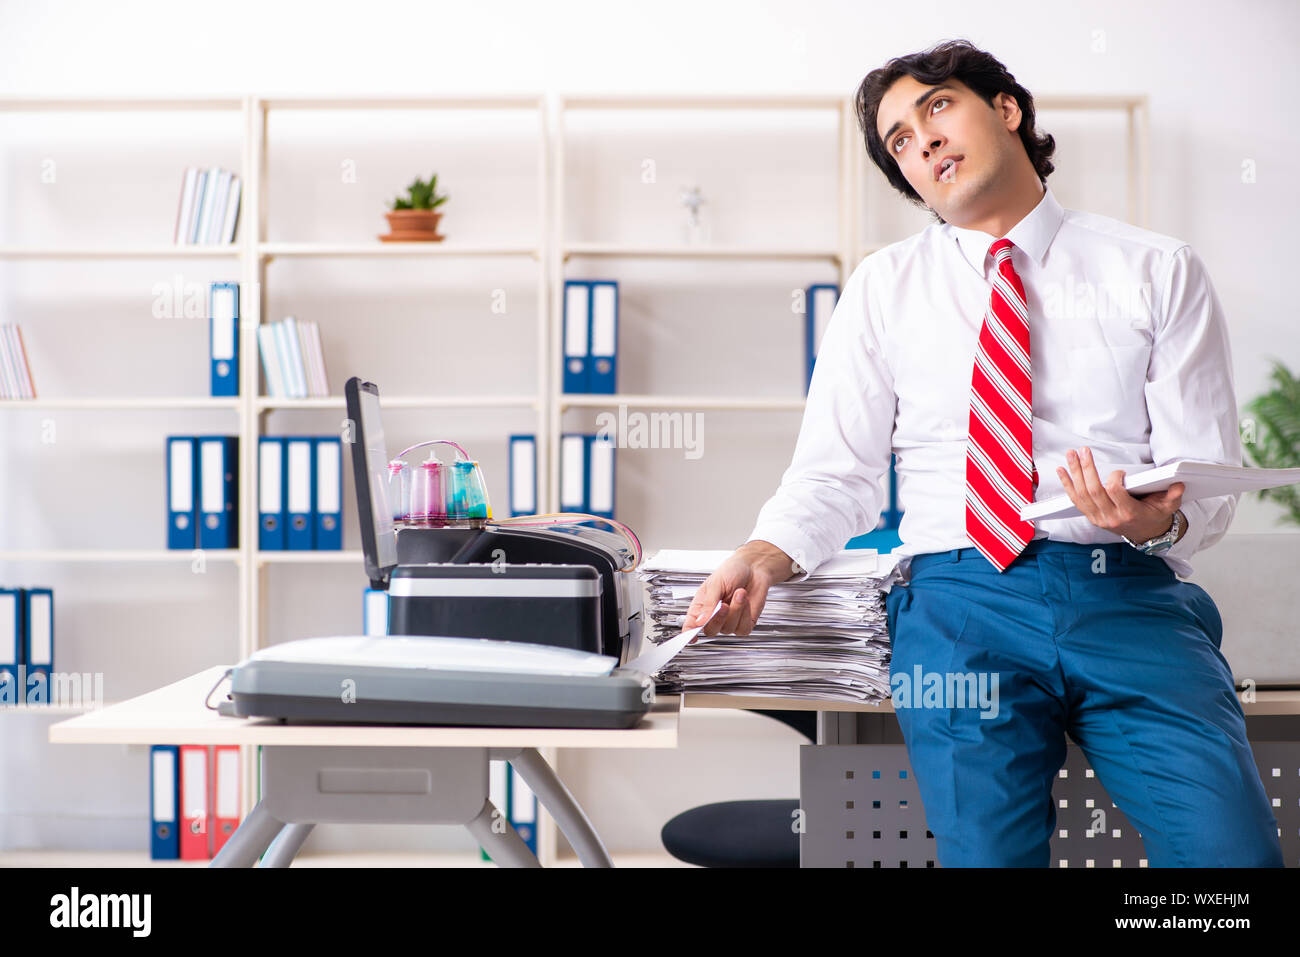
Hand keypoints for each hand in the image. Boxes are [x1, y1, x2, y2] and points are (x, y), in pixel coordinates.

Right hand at [682, 548, 783, 636]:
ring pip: (728, 629)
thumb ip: (708, 603)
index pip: (691, 624)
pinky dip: (746, 614)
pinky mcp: (744, 623)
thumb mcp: (716, 584)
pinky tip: (746, 601)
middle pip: (711, 631)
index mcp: (701, 606)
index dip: (689, 633)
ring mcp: (730, 621)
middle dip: (718, 618)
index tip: (691, 637)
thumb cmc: (732, 571)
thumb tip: (700, 621)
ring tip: (739, 592)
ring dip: (736, 610)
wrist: (754, 567)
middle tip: (724, 605)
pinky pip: (743, 629)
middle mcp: (714, 616)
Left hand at [1055, 446, 1183, 542]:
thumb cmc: (1155, 516)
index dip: (1115, 479)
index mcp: (1129, 513)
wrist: (1146, 534)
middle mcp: (1110, 517)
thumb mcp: (1168, 507)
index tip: (1120, 471)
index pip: (1114, 492)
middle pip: (1093, 491)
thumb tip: (1179, 485)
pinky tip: (1061, 470)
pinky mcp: (1091, 516)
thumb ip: (1173, 497)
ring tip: (1070, 454)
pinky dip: (1067, 484)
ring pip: (1081, 494)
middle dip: (1087, 469)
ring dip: (1074, 473)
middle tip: (1083, 450)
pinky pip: (1075, 500)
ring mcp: (1098, 518)